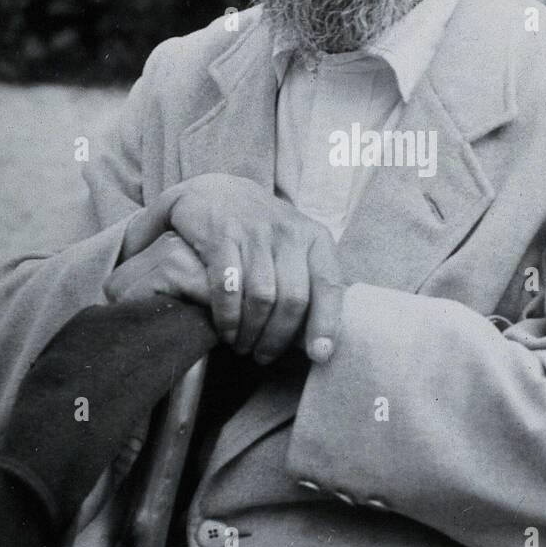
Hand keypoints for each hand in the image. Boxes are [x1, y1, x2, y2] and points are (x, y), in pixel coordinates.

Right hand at [125, 174, 343, 363]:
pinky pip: (228, 287)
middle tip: (264, 356)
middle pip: (293, 299)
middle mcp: (289, 231)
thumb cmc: (262, 232)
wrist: (216, 190)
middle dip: (278, 337)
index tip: (320, 355)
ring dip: (251, 331)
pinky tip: (226, 330)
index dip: (326, 323)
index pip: (329, 284)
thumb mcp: (295, 247)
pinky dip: (227, 317)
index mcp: (314, 237)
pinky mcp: (221, 235)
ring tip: (243, 346)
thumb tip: (324, 337)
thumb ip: (311, 282)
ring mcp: (255, 231)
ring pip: (262, 297)